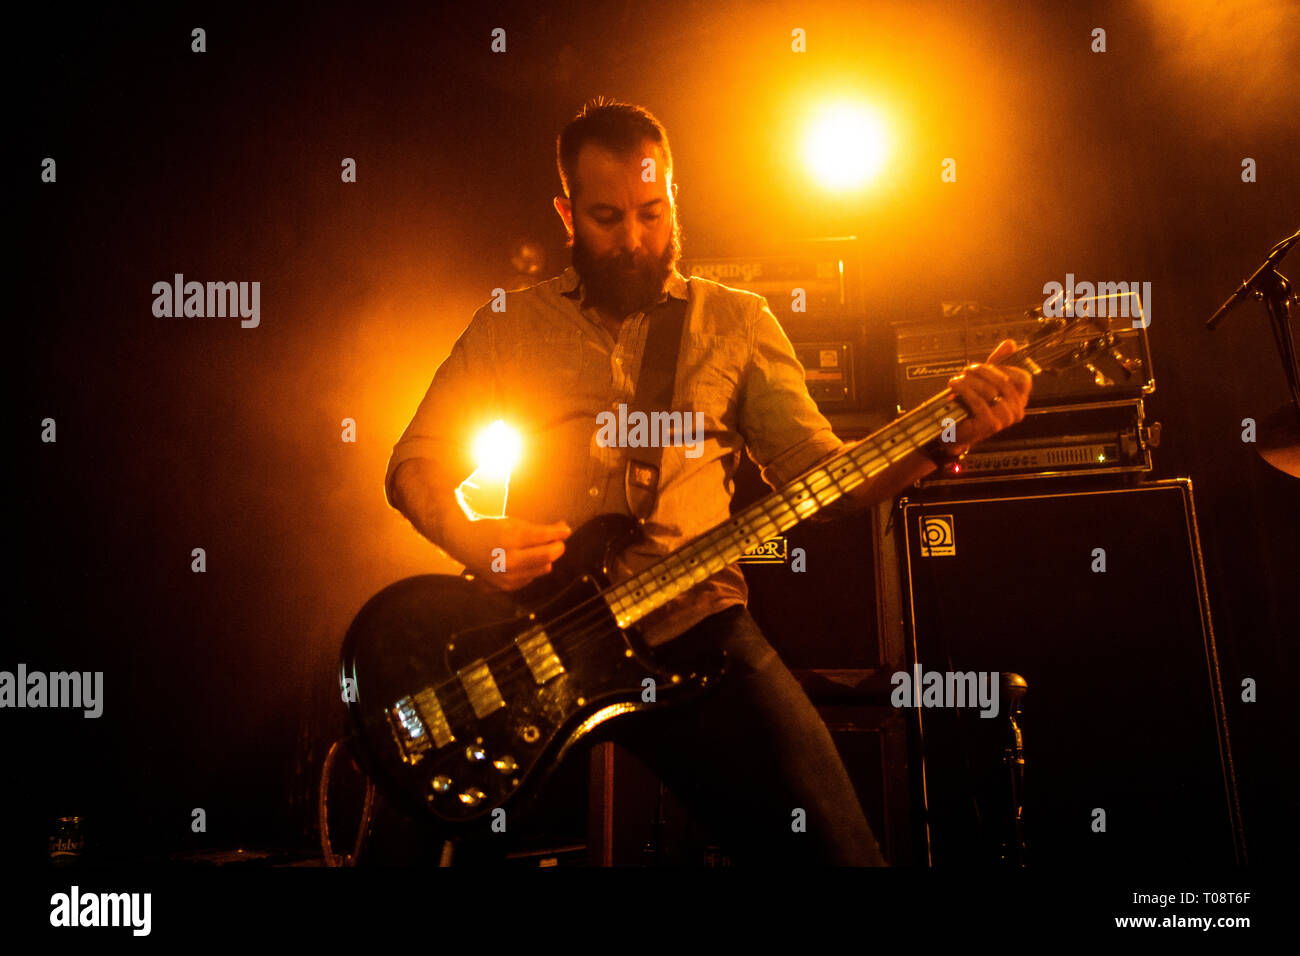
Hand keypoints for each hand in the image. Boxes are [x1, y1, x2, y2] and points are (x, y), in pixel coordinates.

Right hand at [443, 515, 570, 591]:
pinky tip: (525, 560)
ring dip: (546, 558)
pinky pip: (532, 577)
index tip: (567, 530)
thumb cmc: (491, 529)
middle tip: (558, 541)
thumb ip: (540, 529)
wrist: (463, 543)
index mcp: (510, 539)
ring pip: (544, 568)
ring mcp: (507, 576)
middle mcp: (509, 560)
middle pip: (548, 556)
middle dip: (557, 547)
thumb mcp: (514, 523)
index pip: (544, 537)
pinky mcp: (507, 586)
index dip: (559, 532)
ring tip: (538, 549)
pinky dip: (534, 568)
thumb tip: (565, 529)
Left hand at [948, 339, 1032, 450]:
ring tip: (956, 380)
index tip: (987, 367)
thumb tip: (1011, 342)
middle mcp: (1017, 411)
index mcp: (1020, 401)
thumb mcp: (985, 381)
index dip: (1004, 368)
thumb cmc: (971, 405)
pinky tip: (953, 387)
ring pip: (989, 391)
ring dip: (969, 381)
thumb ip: (999, 362)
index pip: (1022, 379)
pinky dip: (963, 391)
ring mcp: (1005, 420)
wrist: (956, 430)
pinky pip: (977, 401)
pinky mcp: (990, 425)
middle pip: (1003, 381)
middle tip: (967, 370)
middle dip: (982, 372)